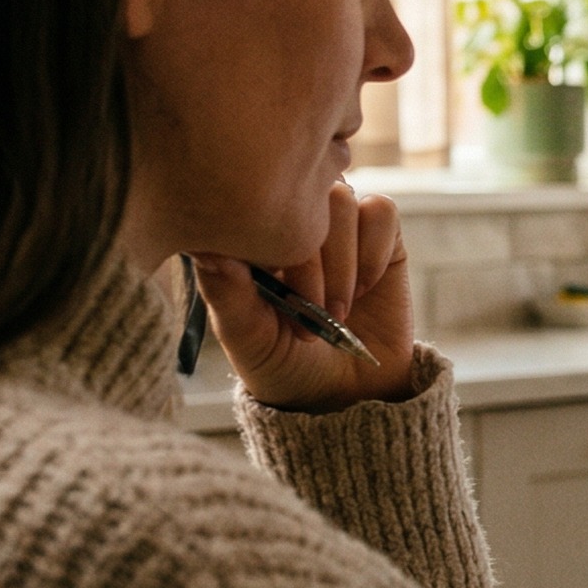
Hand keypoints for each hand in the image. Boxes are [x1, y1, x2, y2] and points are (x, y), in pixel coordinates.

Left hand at [193, 182, 417, 412]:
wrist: (348, 392)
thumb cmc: (286, 364)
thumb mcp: (248, 337)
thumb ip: (227, 294)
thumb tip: (206, 249)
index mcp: (252, 238)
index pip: (254, 201)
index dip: (268, 242)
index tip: (276, 296)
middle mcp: (294, 222)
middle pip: (302, 194)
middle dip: (310, 260)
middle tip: (312, 313)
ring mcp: (339, 226)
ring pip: (342, 200)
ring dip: (342, 261)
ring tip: (338, 310)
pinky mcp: (381, 235)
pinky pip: (381, 212)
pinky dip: (373, 252)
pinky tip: (365, 288)